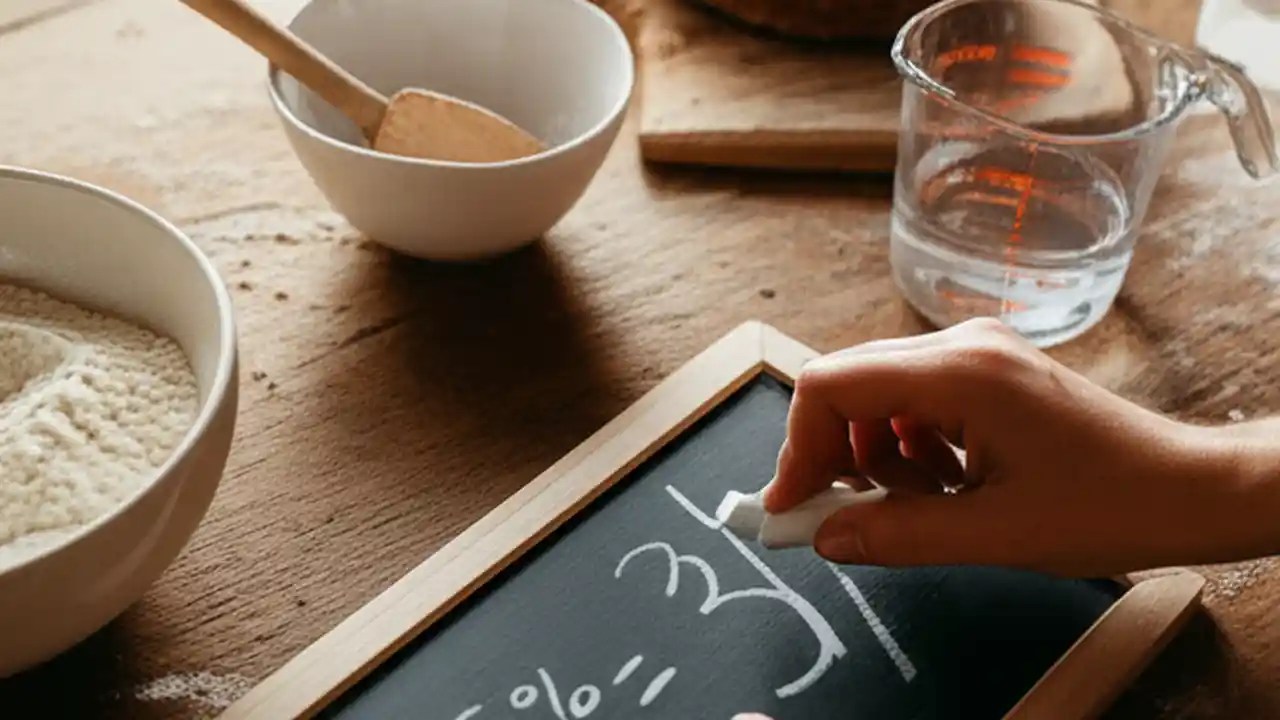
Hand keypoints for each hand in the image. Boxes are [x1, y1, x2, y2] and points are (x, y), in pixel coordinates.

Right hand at [764, 318, 1279, 576]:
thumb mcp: (992, 533)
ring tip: (920, 505)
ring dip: (876, 457)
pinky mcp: (988, 371)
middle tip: (838, 516)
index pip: (832, 386)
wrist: (1190, 487)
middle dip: (831, 454)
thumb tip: (824, 538)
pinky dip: (909, 449)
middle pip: (848, 384)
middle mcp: (962, 344)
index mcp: (961, 371)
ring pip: (878, 396)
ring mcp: (977, 352)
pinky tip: (946, 486)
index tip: (791, 507)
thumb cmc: (1109, 504)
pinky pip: (914, 402)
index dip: (796, 448)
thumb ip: (897, 535)